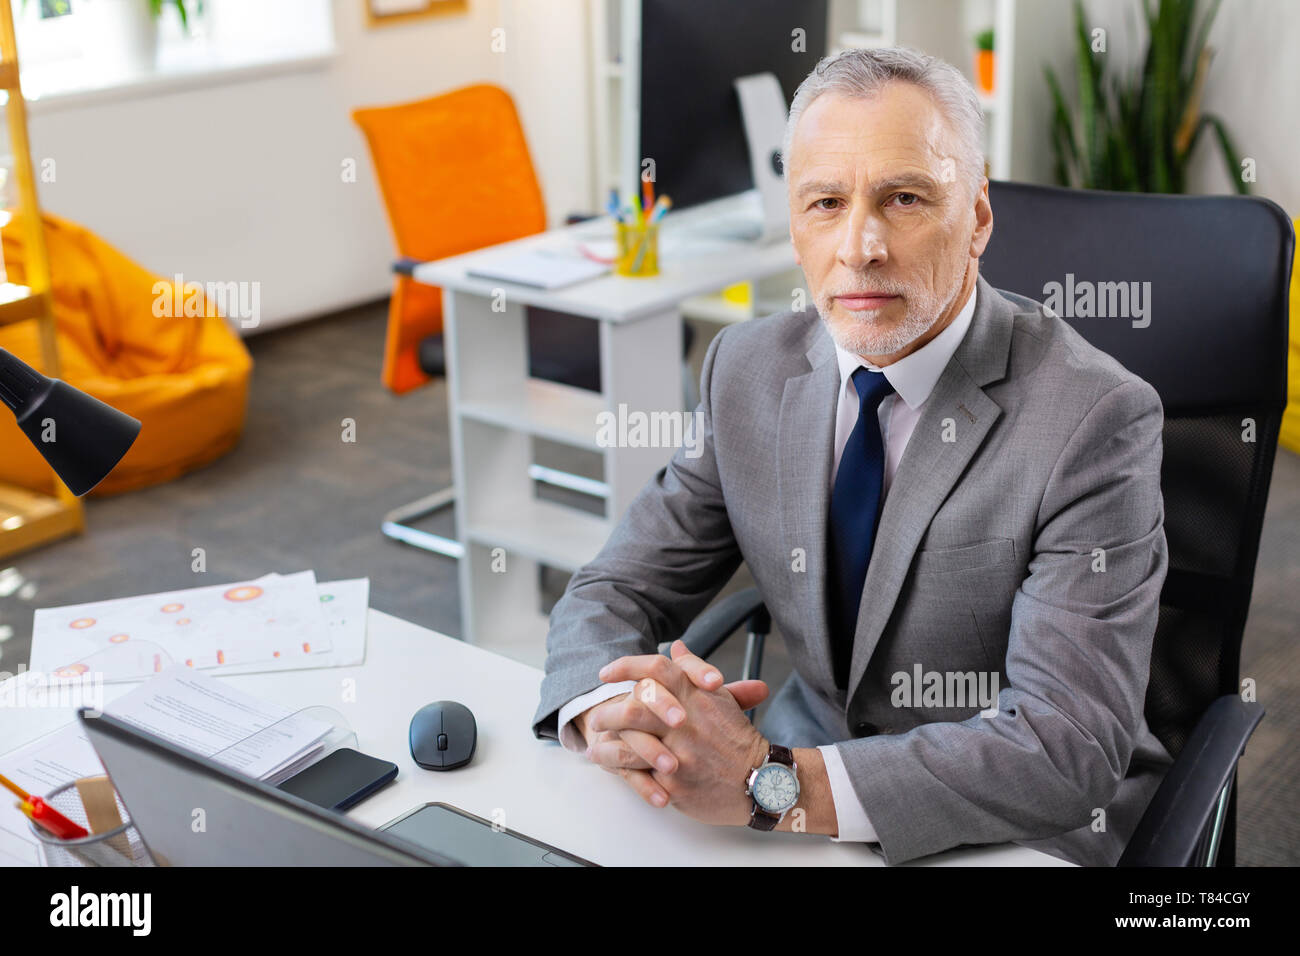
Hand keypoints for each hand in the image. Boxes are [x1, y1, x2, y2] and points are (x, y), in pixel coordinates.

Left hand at [592, 640, 769, 823]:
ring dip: (606, 744)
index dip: (626, 666)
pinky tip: (605, 765)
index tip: (604, 673)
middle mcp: (686, 721)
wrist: (759, 779)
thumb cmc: (735, 737)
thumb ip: (693, 670)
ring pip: (630, 743)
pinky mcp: (676, 782)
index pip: (656, 668)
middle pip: (635, 706)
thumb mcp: (718, 697)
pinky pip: (637, 773)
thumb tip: (675, 646)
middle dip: (608, 712)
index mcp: (696, 695)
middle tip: (595, 716)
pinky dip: (617, 768)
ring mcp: (680, 752)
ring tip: (593, 746)